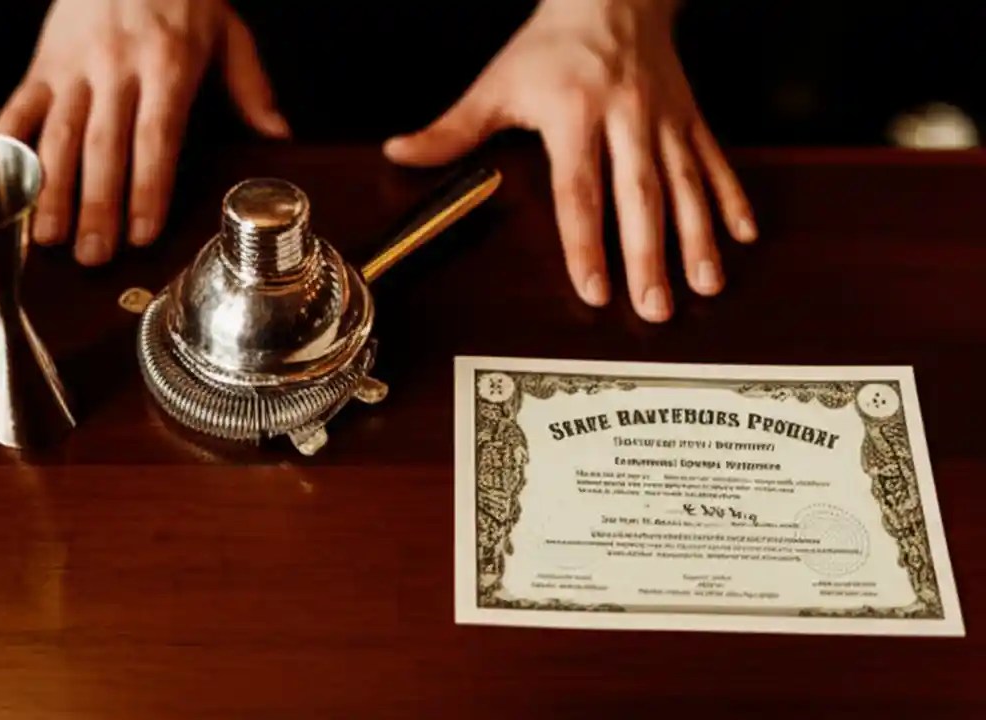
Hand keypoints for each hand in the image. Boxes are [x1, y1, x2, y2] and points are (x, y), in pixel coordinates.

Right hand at [0, 0, 288, 265]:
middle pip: (105, 147)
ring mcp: (73, 66)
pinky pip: (18, 106)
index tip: (143, 233)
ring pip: (58, 134)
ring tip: (48, 237)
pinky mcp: (42, 61)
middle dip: (97, 206)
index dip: (147, 188)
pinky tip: (1, 182)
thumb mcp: (227, 31)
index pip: (156, 137)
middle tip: (93, 256)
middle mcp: (116, 68)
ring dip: (51, 190)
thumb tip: (279, 136)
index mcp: (168, 64)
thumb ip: (250, 87)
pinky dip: (5, 144)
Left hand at [383, 0, 755, 321]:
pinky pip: (715, 160)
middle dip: (649, 256)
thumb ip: (453, 129)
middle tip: (653, 309)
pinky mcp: (691, 117)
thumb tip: (400, 154)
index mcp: (574, 114)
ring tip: (705, 287)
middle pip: (639, 196)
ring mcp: (664, 120)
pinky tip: (744, 236)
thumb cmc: (551, 44)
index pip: (579, 189)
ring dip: (697, 237)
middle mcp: (626, 119)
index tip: (592, 289)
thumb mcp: (498, 82)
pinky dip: (732, 197)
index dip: (585, 242)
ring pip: (685, 184)